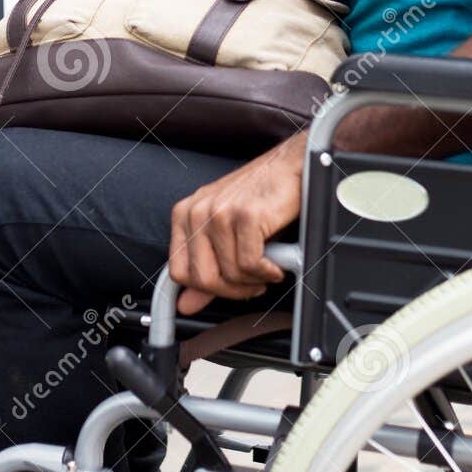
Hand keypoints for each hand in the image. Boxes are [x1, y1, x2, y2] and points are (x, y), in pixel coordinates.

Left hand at [169, 131, 305, 313]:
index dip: (206, 289)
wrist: (292, 167)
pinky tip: (276, 263)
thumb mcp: (228, 234)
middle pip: (202, 278)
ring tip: (267, 268)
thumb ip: (208, 269)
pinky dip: (267, 271)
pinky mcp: (245, 215)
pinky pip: (249, 264)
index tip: (229, 287)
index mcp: (186, 214)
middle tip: (253, 284)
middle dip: (233, 290)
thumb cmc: (263, 198)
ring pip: (228, 274)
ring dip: (254, 281)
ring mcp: (220, 212)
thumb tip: (185, 305)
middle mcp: (197, 211)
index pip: (179, 272)